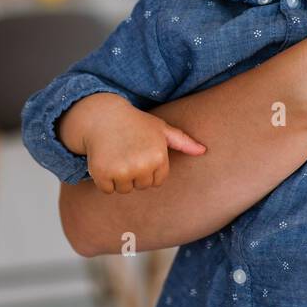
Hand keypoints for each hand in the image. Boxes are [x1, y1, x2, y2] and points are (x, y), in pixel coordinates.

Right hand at [68, 95, 206, 193]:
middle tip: (128, 153)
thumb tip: (204, 151)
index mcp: (158, 156)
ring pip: (125, 189)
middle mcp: (141, 165)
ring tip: (117, 156)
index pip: (157, 181)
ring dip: (120, 178)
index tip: (142, 153)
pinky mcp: (102, 173)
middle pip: (142, 186)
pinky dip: (104, 180)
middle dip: (135, 174)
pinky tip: (105, 160)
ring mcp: (121, 170)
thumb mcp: (161, 129)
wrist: (103, 116)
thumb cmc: (136, 123)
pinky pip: (107, 190)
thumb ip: (183, 141)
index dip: (149, 168)